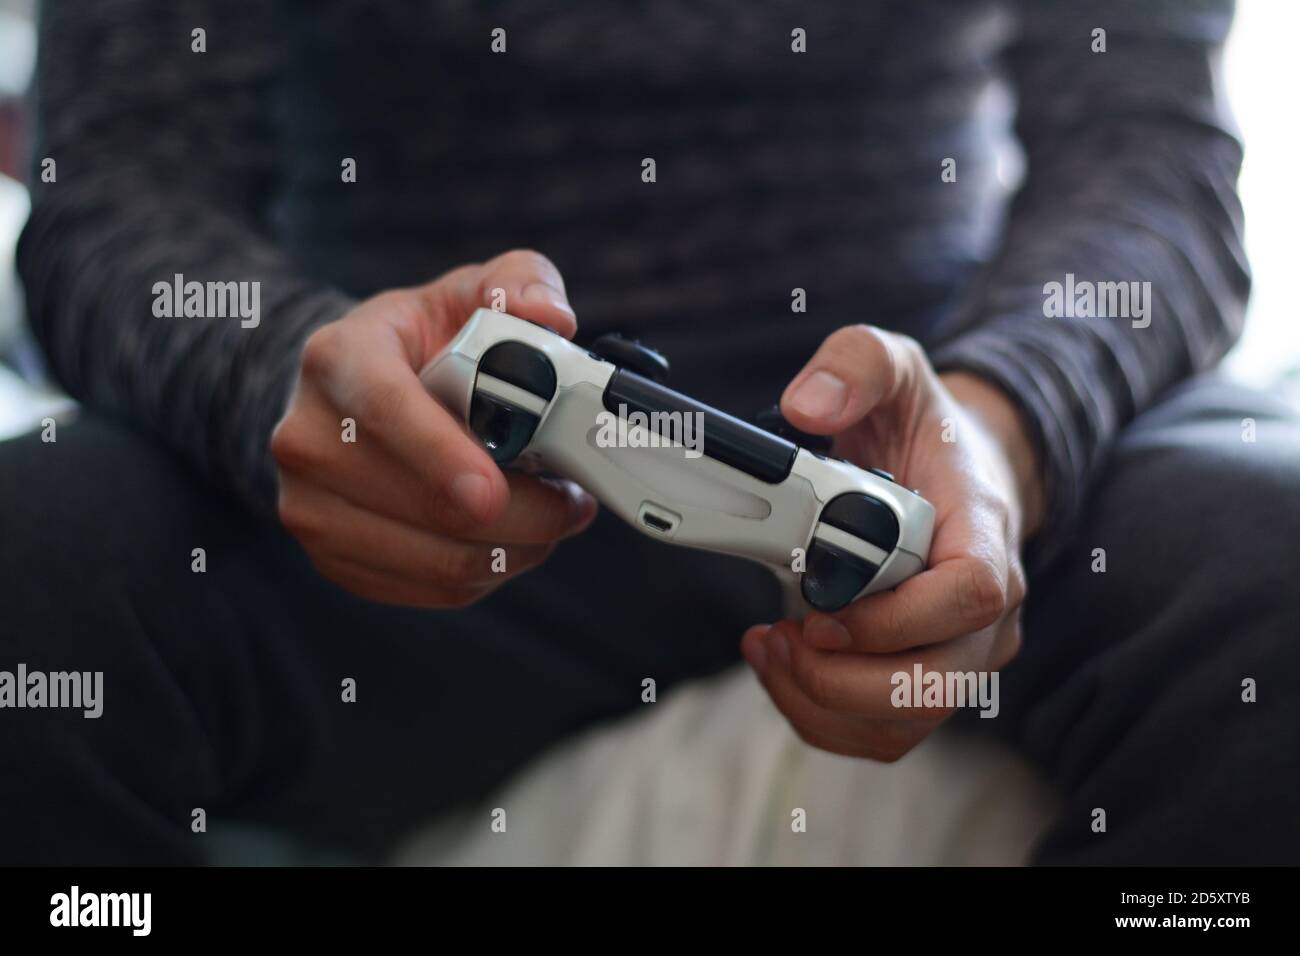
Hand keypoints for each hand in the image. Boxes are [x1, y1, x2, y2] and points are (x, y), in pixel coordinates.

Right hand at [271, 250, 596, 606]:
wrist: (352, 396)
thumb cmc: (422, 345)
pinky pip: (433, 590)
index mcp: (338, 359)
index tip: (494, 490)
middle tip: (573, 498)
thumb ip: (520, 284)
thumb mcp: (468, 293)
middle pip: (424, 505)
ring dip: (517, 549)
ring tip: (553, 516)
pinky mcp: (336, 560)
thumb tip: (553, 316)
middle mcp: (310, 438)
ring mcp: (312, 508)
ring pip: (438, 560)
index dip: (440, 456)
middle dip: (521, 513)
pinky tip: (512, 540)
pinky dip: (490, 573)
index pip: (383, 411)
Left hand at [741, 324, 1043, 758]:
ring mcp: (961, 653)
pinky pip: (881, 730)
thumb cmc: (925, 432)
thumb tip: (806, 404)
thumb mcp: (896, 369)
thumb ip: (856, 365)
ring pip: (904, 721)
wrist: (954, 474)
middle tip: (786, 636)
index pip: (974, 595)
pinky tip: (781, 665)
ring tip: (773, 648)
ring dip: (823, 702)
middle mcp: (989, 611)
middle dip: (845, 677)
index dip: (897, 617)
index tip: (825, 606)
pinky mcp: (926, 680)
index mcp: (985, 535)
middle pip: (937, 682)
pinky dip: (821, 714)